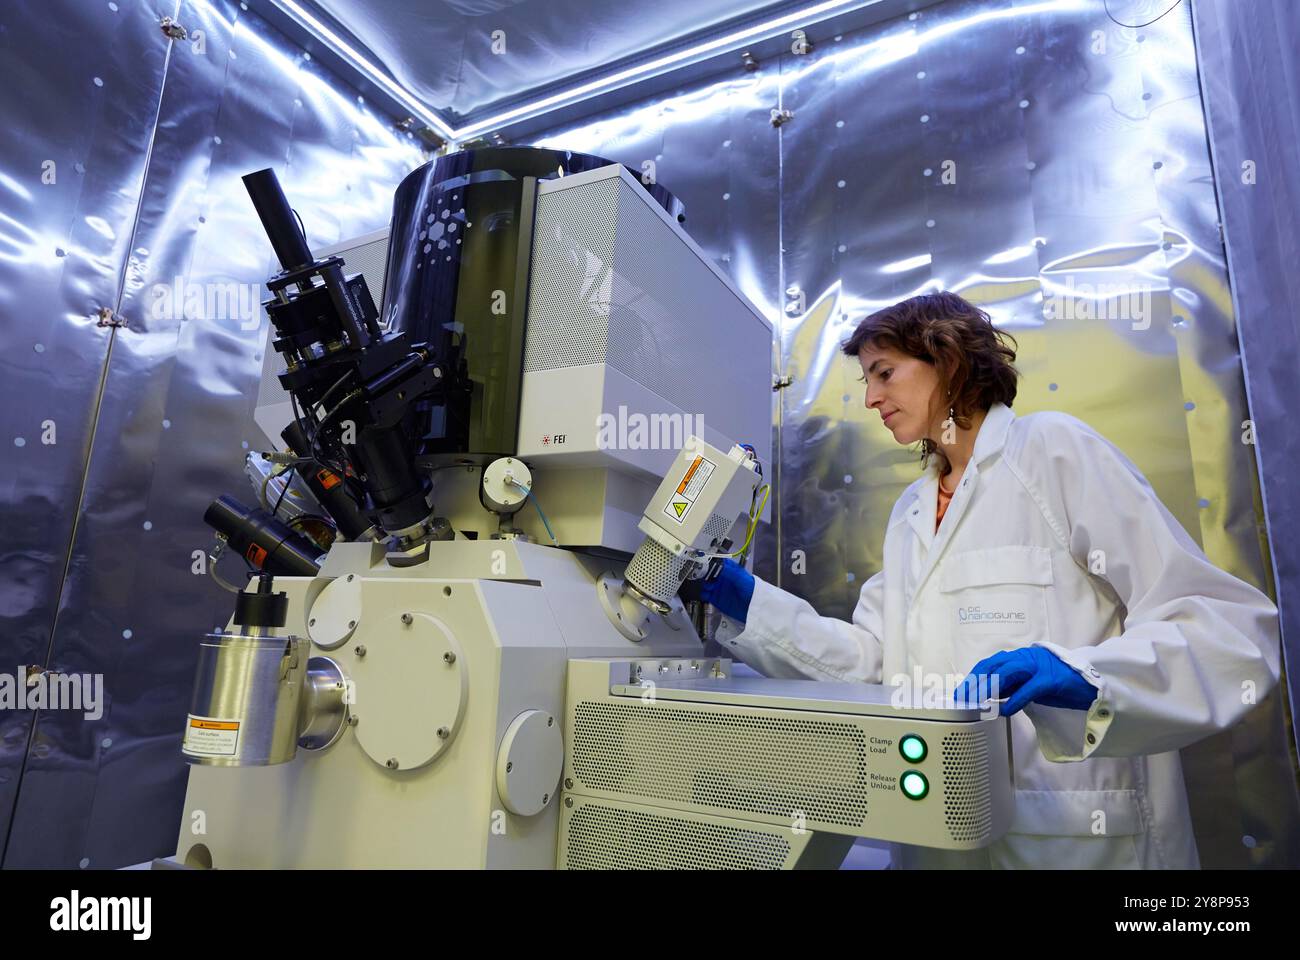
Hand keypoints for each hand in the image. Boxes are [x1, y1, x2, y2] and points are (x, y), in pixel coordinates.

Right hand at [697, 558, 754, 621]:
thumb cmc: (752, 589)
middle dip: (705, 574)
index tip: (707, 564)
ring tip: (710, 587)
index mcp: (729, 570)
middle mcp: (722, 578)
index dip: (711, 562)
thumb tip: (718, 564)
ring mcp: (718, 588)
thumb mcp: (741, 578)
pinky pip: (705, 595)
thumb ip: (729, 571)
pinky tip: (708, 594)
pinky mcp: (715, 598)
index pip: (717, 562)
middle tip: (707, 577)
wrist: (754, 606)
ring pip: (705, 583)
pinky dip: (704, 594)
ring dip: (704, 584)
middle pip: (708, 573)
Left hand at [954, 647, 1097, 715]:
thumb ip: (1009, 687)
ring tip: (979, 704)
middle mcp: (1026, 657)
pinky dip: (1014, 700)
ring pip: (1007, 672)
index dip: (972, 678)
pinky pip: (1029, 688)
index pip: (989, 664)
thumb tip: (987, 697)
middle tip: (963, 700)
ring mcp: (1039, 666)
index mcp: (1019, 658)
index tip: (960, 693)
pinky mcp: (1052, 679)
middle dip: (974, 683)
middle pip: (993, 666)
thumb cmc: (1058, 685)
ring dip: (989, 689)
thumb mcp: (1027, 684)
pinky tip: (1004, 711)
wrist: (1089, 685)